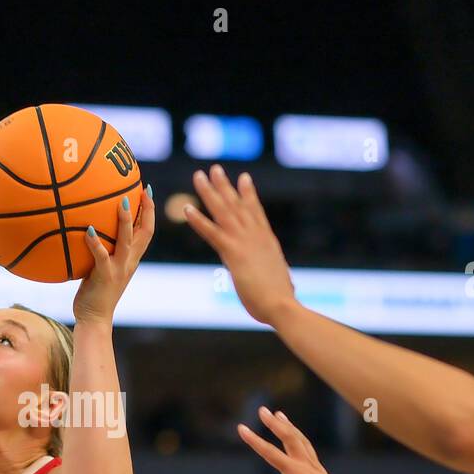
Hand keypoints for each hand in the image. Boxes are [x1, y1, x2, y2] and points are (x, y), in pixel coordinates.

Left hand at [72, 186, 154, 325]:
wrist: (95, 319)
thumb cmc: (95, 294)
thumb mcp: (102, 269)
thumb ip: (102, 252)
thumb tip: (89, 232)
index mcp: (131, 260)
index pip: (146, 232)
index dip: (150, 212)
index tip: (147, 192)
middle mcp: (129, 262)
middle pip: (145, 232)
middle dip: (147, 210)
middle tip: (144, 190)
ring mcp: (118, 269)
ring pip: (126, 240)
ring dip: (125, 220)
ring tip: (123, 201)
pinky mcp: (104, 275)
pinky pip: (101, 256)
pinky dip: (95, 242)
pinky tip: (88, 229)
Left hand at [185, 165, 298, 325]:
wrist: (282, 305)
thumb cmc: (282, 300)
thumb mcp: (281, 282)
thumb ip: (279, 277)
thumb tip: (287, 285)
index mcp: (268, 241)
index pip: (256, 212)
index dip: (249, 194)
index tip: (244, 177)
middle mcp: (256, 235)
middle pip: (238, 204)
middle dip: (225, 185)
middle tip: (215, 168)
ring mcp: (244, 241)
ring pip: (223, 210)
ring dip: (209, 192)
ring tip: (198, 176)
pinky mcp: (233, 252)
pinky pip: (211, 232)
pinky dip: (198, 220)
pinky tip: (186, 209)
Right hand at [238, 406, 367, 473]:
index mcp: (298, 473)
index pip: (271, 454)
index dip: (255, 441)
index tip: (241, 427)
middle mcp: (306, 466)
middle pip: (289, 438)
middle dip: (274, 424)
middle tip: (262, 410)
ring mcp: (315, 469)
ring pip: (300, 441)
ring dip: (288, 427)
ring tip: (280, 415)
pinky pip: (307, 450)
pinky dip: (299, 440)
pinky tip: (298, 442)